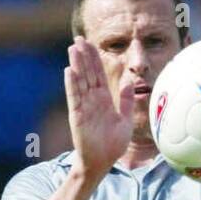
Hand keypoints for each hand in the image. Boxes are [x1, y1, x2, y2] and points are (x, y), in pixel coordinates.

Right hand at [65, 36, 133, 179]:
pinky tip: (69, 71)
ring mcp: (83, 106)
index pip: (98, 74)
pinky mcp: (77, 115)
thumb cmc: (113, 144)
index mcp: (104, 99)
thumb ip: (127, 102)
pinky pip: (74, 97)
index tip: (91, 43)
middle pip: (87, 73)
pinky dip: (72, 84)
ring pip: (79, 81)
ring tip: (73, 48)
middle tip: (79, 38)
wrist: (103, 162)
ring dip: (76, 65)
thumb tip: (131, 82)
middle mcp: (92, 100)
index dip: (94, 58)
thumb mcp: (125, 121)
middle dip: (84, 56)